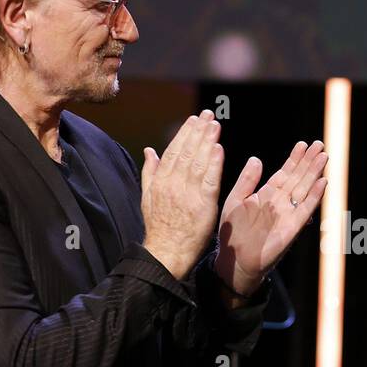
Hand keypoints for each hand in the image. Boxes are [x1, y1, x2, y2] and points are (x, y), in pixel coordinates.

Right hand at [141, 111, 223, 279]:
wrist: (166, 251)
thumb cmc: (159, 226)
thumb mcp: (147, 197)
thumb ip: (150, 172)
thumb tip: (149, 150)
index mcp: (161, 181)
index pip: (174, 150)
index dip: (185, 133)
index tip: (194, 119)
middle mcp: (173, 183)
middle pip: (188, 151)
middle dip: (198, 131)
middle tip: (208, 115)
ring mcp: (188, 193)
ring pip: (199, 162)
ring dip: (207, 141)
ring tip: (215, 125)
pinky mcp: (203, 204)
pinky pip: (209, 180)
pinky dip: (214, 163)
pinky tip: (219, 149)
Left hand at [214, 140, 328, 297]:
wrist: (235, 259)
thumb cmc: (232, 232)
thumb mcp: (235, 200)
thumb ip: (247, 180)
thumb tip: (256, 159)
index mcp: (267, 194)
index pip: (285, 173)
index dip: (294, 159)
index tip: (303, 144)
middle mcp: (280, 202)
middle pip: (298, 178)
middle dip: (309, 162)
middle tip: (320, 145)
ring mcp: (288, 214)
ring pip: (304, 189)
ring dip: (314, 174)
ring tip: (323, 157)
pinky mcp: (292, 227)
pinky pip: (305, 209)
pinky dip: (315, 196)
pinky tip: (323, 183)